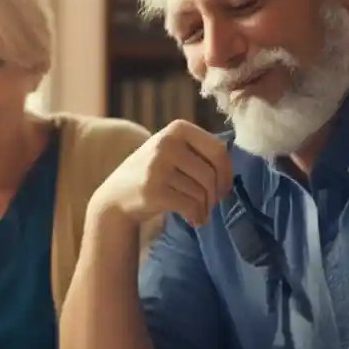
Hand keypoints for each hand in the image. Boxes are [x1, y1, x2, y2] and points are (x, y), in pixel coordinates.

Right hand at [92, 119, 231, 227]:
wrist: (116, 196)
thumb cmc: (154, 174)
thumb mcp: (173, 150)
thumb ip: (200, 151)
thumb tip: (233, 170)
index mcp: (177, 129)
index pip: (218, 150)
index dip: (227, 172)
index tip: (223, 188)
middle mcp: (166, 143)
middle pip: (211, 173)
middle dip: (217, 193)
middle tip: (212, 203)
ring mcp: (157, 166)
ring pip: (201, 191)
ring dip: (206, 207)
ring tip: (200, 212)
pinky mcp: (153, 190)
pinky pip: (190, 205)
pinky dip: (197, 216)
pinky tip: (194, 220)